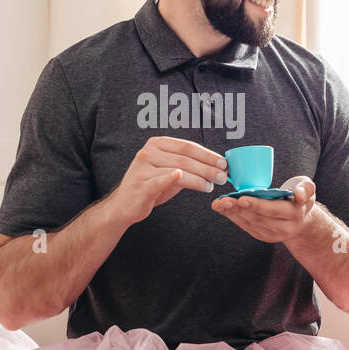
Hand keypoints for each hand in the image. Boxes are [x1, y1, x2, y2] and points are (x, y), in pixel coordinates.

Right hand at [110, 136, 228, 225]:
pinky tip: (191, 180)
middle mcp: (149, 152)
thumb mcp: (169, 172)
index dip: (208, 154)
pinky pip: (163, 180)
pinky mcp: (142, 184)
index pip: (188, 146)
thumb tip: (216, 166)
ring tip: (211, 185)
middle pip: (185, 158)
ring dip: (200, 178)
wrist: (124, 205)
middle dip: (208, 167)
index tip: (223, 163)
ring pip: (179, 169)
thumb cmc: (150, 187)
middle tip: (222, 176)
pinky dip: (176, 178)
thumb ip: (187, 166)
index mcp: (157, 144)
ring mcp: (144, 167)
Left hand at [211, 175, 316, 242]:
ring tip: (218, 204)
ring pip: (250, 224)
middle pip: (258, 218)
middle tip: (224, 200)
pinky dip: (233, 217)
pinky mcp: (263, 236)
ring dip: (232, 214)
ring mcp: (272, 235)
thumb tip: (298, 194)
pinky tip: (223, 208)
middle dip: (239, 209)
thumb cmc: (301, 198)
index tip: (242, 199)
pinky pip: (246, 227)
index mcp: (294, 214)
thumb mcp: (309, 189)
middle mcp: (283, 228)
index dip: (257, 205)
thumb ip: (306, 189)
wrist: (302, 219)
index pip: (273, 210)